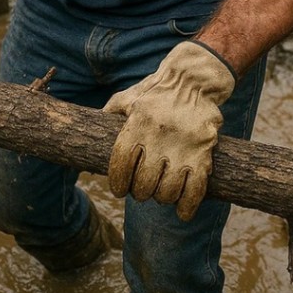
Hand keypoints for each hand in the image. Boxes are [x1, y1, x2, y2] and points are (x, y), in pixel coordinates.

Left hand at [103, 41, 235, 220]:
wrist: (194, 80)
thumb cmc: (156, 91)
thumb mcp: (128, 97)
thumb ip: (110, 112)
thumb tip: (89, 123)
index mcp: (137, 125)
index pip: (120, 163)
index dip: (117, 182)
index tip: (118, 190)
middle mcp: (158, 139)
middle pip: (143, 182)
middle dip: (139, 192)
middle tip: (140, 191)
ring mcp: (182, 148)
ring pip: (167, 190)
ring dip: (161, 198)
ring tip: (159, 194)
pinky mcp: (203, 154)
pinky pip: (195, 189)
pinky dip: (188, 206)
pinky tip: (182, 212)